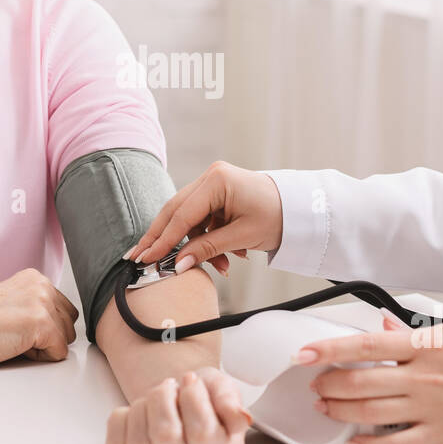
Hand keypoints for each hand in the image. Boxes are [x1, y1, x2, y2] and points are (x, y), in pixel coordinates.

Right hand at [0, 268, 77, 365]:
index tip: (18, 328)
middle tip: (15, 336)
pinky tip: (15, 348)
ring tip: (13, 340)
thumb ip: (36, 306)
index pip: (63, 309)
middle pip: (68, 324)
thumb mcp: (12, 302)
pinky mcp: (41, 323)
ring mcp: (43, 302)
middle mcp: (42, 285)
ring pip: (66, 338)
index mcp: (35, 278)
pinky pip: (58, 353)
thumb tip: (61, 327)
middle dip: (48, 337)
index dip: (45, 327)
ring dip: (43, 347)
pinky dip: (39, 359)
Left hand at [105, 366, 250, 443]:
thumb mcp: (223, 390)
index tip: (191, 381)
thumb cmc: (203, 398)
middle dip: (162, 399)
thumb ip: (231, 402)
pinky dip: (122, 421)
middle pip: (165, 438)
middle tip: (170, 386)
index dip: (192, 398)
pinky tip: (138, 413)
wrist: (178, 401)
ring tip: (156, 399)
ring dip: (143, 407)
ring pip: (139, 443)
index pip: (202, 434)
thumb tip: (241, 418)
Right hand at [124, 160, 283, 277]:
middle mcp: (211, 177)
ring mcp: (214, 184)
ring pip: (189, 219)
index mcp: (217, 181)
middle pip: (176, 212)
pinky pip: (203, 220)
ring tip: (222, 266)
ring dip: (198, 245)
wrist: (300, 210)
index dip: (163, 240)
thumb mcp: (242, 236)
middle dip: (162, 239)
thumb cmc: (278, 217)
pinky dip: (209, 239)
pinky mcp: (218, 195)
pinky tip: (228, 256)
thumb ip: (207, 249)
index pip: (181, 215)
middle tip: (141, 258)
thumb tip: (177, 265)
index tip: (146, 258)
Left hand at [301, 319, 442, 443]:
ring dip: (339, 410)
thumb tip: (382, 326)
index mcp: (425, 346)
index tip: (304, 353)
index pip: (364, 346)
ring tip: (326, 406)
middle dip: (328, 384)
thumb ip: (413, 330)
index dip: (328, 350)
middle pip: (358, 382)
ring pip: (368, 413)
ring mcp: (428, 408)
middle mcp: (422, 377)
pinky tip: (355, 441)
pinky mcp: (438, 435)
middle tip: (316, 384)